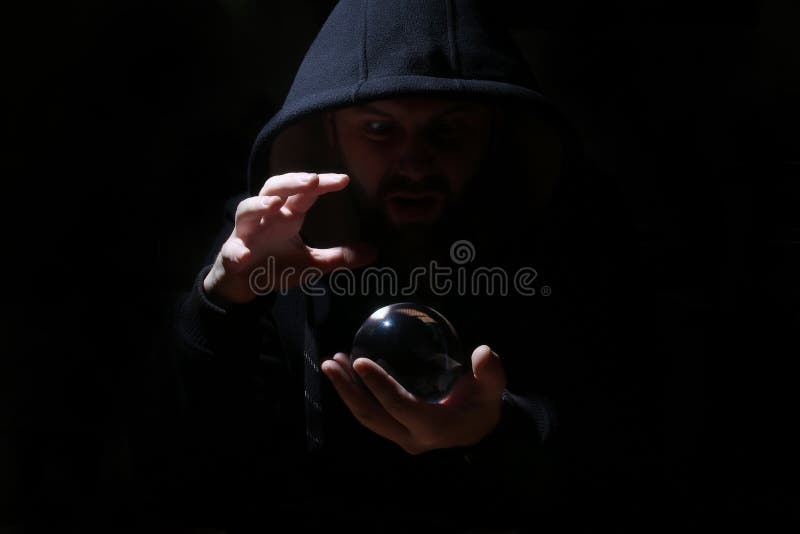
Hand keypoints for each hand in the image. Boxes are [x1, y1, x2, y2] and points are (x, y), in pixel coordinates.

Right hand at [203, 172, 375, 303]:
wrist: (243, 283)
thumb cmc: (276, 264)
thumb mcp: (313, 263)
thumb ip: (339, 257)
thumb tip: (374, 252)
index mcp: (287, 214)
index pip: (304, 192)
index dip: (321, 183)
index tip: (344, 180)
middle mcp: (266, 217)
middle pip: (274, 188)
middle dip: (292, 182)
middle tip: (312, 180)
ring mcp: (246, 233)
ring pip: (247, 210)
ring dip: (259, 205)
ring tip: (274, 205)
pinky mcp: (232, 253)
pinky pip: (232, 250)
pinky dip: (237, 252)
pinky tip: (245, 256)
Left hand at [321, 345, 506, 454]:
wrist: (477, 430)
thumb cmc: (483, 406)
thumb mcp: (492, 390)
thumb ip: (490, 373)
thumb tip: (483, 353)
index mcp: (433, 426)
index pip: (399, 406)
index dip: (379, 385)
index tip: (360, 361)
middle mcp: (411, 436)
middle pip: (370, 416)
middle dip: (347, 390)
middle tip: (331, 362)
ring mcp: (399, 435)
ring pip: (365, 416)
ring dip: (345, 391)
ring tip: (332, 363)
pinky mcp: (394, 429)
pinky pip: (369, 413)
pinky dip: (354, 393)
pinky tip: (346, 370)